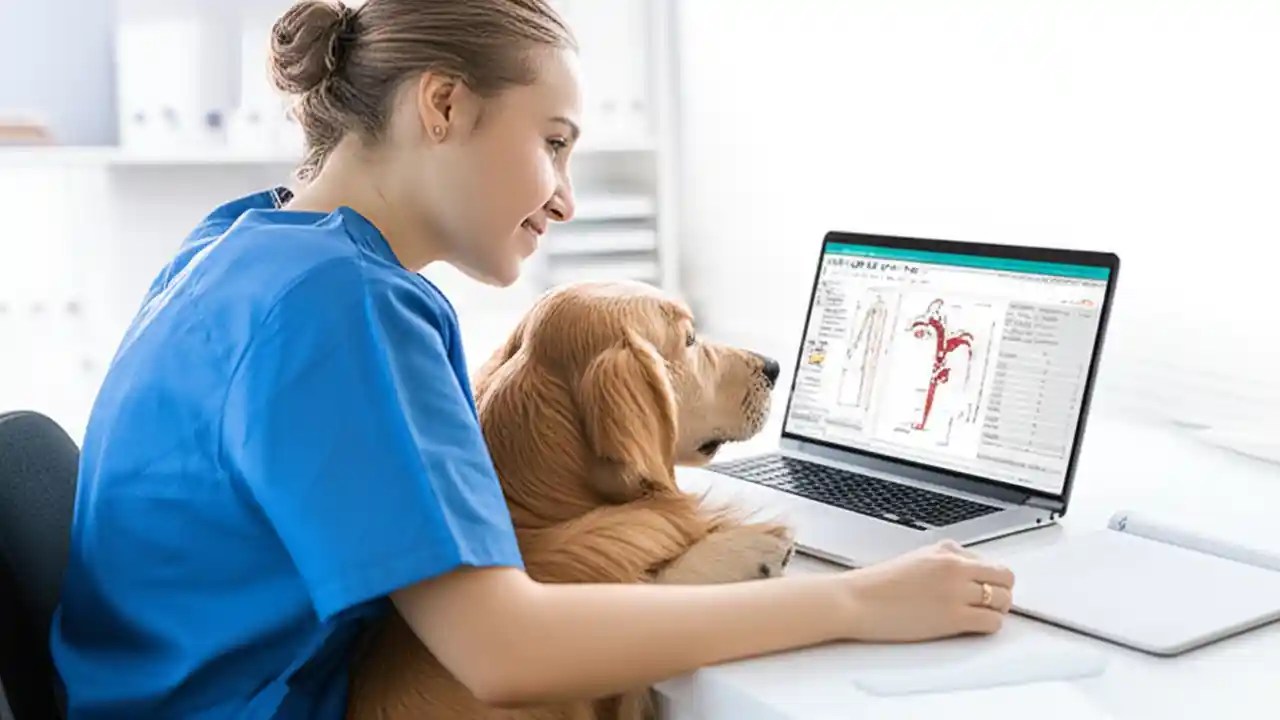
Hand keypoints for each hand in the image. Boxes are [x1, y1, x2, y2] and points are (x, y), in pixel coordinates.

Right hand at [838, 540, 1014, 642]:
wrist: (856, 601)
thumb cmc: (877, 585)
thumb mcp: (915, 559)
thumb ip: (944, 561)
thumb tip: (967, 573)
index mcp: (945, 550)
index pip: (990, 562)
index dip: (990, 578)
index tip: (985, 587)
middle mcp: (954, 567)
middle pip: (1005, 578)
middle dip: (1002, 592)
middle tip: (990, 603)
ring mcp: (955, 592)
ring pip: (1003, 600)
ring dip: (997, 610)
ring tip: (980, 616)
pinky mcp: (953, 618)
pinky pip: (991, 622)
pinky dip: (988, 626)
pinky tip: (973, 626)